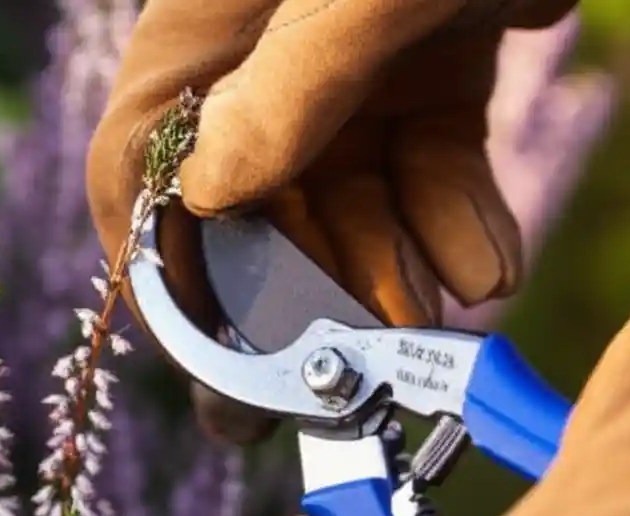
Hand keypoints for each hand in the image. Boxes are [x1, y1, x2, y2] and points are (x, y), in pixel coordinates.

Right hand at [87, 0, 577, 443]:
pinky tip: (489, 262)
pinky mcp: (422, 75)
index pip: (139, 170)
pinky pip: (423, 171)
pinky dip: (455, 222)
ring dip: (394, 268)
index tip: (217, 366)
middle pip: (251, 210)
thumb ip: (289, 88)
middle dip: (311, 292)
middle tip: (361, 365)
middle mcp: (259, 62)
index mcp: (205, 35)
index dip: (164, 276)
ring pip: (346, 204)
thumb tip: (204, 196)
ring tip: (447, 309)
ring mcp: (343, 73)